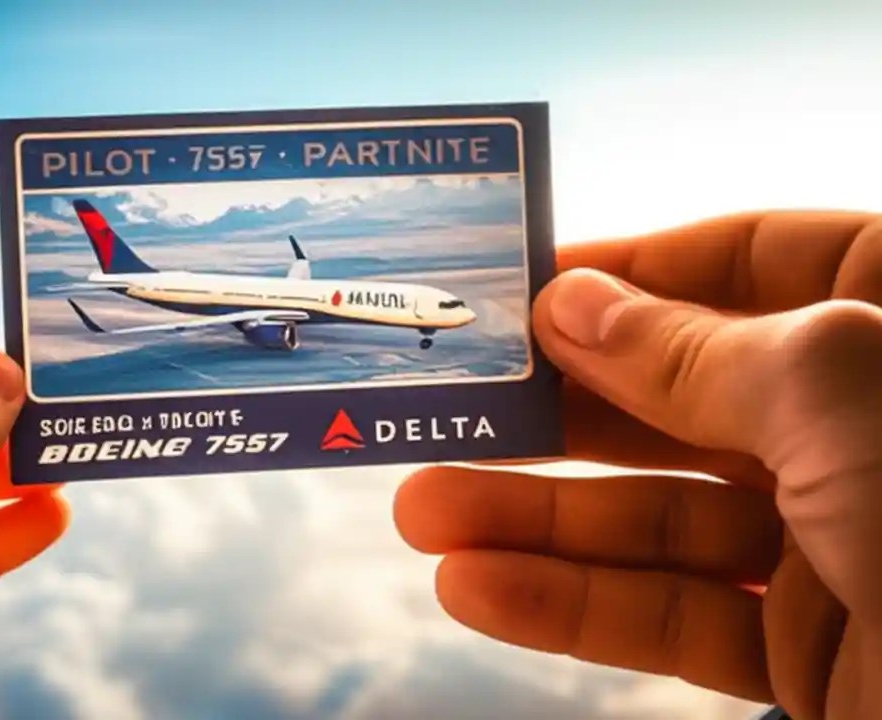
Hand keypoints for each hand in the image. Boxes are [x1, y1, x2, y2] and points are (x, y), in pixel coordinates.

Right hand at [394, 212, 881, 718]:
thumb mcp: (837, 395)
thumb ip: (694, 351)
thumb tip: (575, 303)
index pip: (766, 257)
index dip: (645, 263)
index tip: (530, 288)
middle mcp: (872, 430)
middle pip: (686, 396)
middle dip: (561, 408)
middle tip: (454, 406)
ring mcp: (843, 546)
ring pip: (661, 519)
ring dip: (535, 518)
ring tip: (421, 511)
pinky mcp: (812, 654)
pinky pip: (675, 617)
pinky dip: (572, 606)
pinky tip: (477, 586)